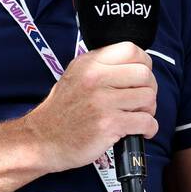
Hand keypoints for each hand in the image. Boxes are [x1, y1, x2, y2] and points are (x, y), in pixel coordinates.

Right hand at [22, 41, 157, 173]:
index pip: (131, 50)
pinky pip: (146, 121)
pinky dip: (149, 128)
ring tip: (138, 116)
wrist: (41, 141)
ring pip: (148, 97)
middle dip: (149, 89)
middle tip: (141, 102)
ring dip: (149, 110)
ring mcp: (102, 102)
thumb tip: (136, 65)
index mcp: (89, 64)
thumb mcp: (75, 77)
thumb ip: (101, 67)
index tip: (142, 78)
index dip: (144, 64)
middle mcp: (95, 78)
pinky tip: (141, 131)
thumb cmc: (62, 112)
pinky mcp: (108, 124)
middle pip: (144, 74)